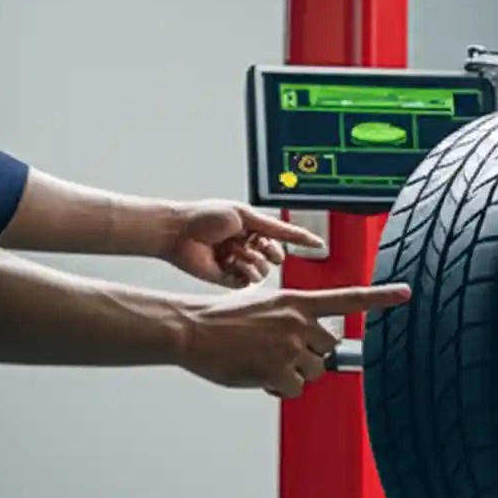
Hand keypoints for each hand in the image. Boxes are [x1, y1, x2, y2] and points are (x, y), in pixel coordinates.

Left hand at [164, 200, 324, 286]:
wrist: (179, 233)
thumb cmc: (205, 217)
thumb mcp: (245, 215)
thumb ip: (274, 227)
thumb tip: (297, 234)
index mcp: (252, 227)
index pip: (282, 235)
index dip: (300, 240)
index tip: (318, 245)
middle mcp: (247, 245)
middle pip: (274, 256)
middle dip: (267, 252)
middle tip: (255, 246)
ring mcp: (238, 262)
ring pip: (263, 270)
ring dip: (252, 261)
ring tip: (234, 252)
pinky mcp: (228, 278)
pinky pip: (248, 282)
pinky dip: (244, 273)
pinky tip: (232, 263)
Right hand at [178, 283, 410, 397]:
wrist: (192, 327)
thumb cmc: (222, 319)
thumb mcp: (264, 305)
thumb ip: (293, 319)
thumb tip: (310, 347)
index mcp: (297, 300)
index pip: (348, 298)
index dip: (381, 298)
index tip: (406, 293)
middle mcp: (298, 320)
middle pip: (327, 348)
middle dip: (309, 355)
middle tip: (279, 352)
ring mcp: (289, 345)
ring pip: (312, 371)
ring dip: (293, 373)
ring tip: (264, 361)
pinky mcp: (277, 368)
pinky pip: (294, 389)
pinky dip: (279, 388)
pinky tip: (260, 375)